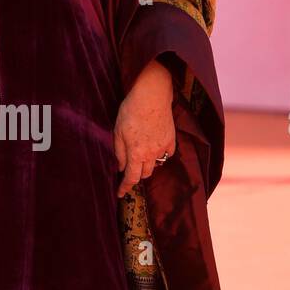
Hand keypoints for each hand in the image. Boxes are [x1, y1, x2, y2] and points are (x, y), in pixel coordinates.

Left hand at [113, 58, 175, 196]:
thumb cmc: (131, 111)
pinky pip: (167, 154)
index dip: (125, 187)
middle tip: (130, 171)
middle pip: (145, 174)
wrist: (152, 96)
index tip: (121, 193)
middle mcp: (151, 154)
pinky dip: (160, 155)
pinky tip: (154, 149)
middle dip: (136, 175)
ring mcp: (163, 147)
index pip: (131, 178)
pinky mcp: (171, 139)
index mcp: (136, 153)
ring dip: (148, 166)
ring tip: (141, 159)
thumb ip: (119, 152)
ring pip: (156, 165)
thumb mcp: (117, 131)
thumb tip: (120, 167)